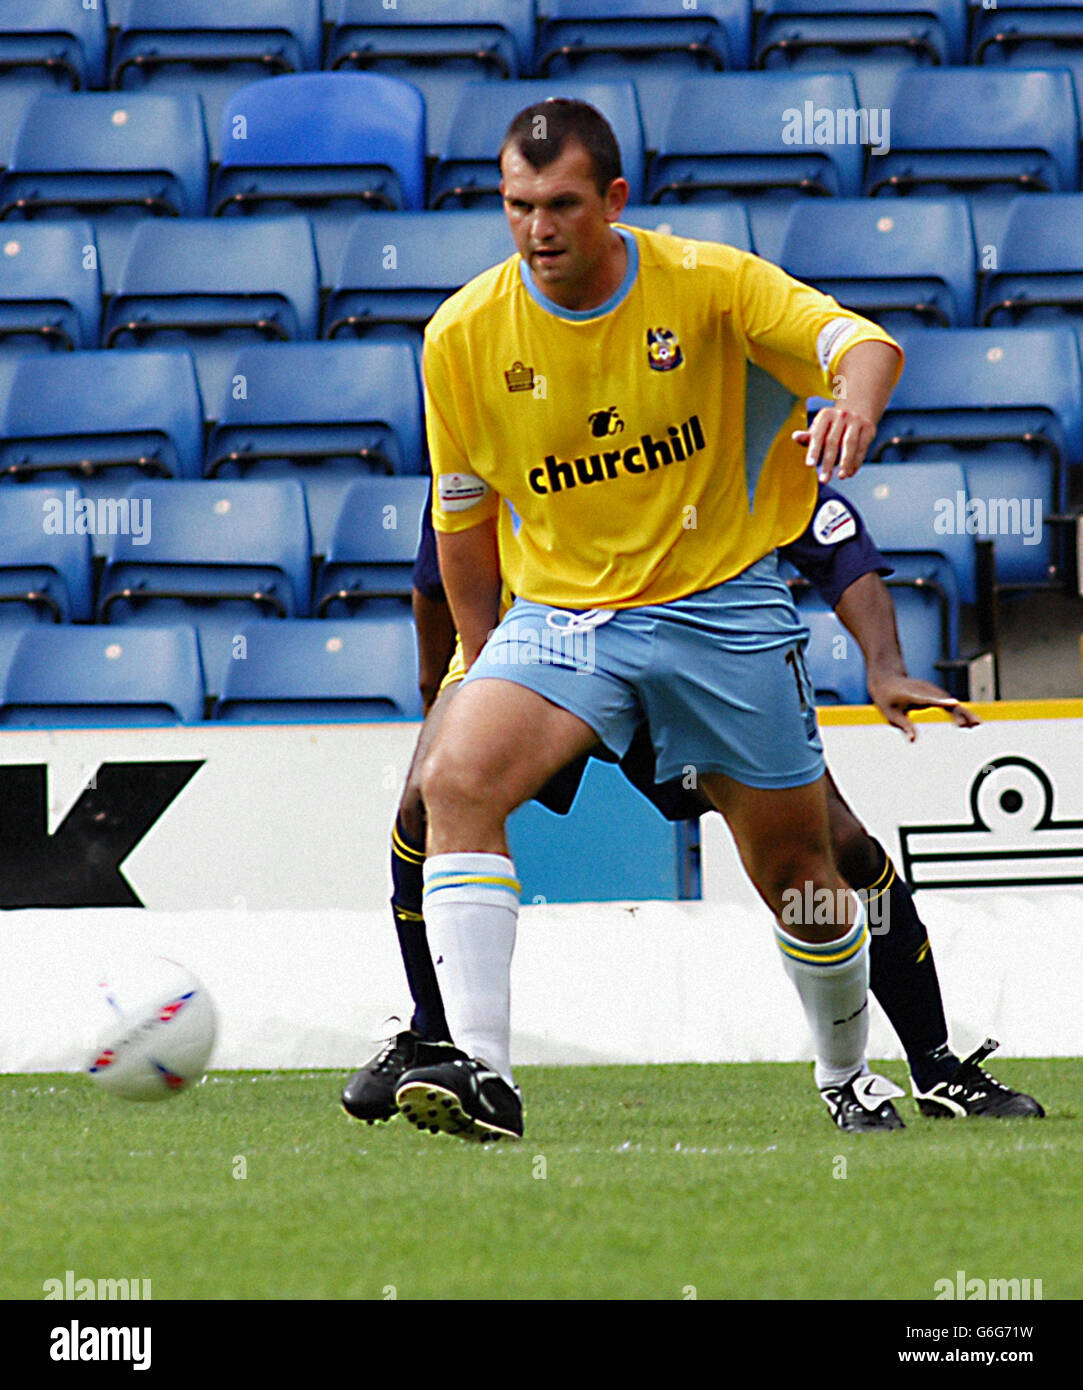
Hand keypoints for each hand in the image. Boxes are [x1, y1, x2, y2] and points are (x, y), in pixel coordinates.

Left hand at [792, 405, 876, 483]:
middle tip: (824, 480)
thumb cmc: (832, 425)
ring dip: (845, 462)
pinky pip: (862, 447)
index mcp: (825, 415)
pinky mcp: (868, 428)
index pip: (818, 435)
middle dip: (828, 462)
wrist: (858, 409)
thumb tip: (795, 437)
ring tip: (841, 477)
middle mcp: (841, 415)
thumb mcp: (819, 428)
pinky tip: (850, 473)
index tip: (810, 465)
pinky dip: (856, 462)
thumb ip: (808, 436)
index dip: (814, 450)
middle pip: (833, 442)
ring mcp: (856, 421)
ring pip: (850, 444)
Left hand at [866, 671, 980, 741]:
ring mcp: (933, 691)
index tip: (954, 704)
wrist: (887, 679)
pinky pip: (949, 703)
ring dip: (964, 713)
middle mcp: (927, 692)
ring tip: (977, 725)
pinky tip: (968, 722)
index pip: (931, 699)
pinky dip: (960, 711)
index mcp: (915, 696)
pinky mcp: (935, 694)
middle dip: (961, 713)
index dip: (942, 702)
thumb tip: (913, 741)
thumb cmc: (887, 699)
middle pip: (947, 702)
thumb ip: (904, 727)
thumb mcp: (891, 715)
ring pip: (951, 702)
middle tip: (974, 724)